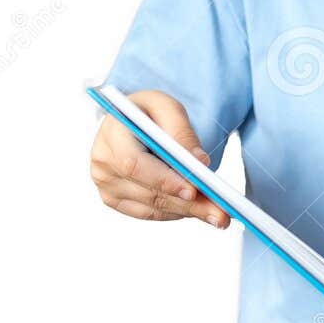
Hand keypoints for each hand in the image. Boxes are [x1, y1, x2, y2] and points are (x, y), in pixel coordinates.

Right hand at [89, 89, 228, 227]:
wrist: (133, 122)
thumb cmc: (151, 112)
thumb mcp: (168, 107)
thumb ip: (183, 132)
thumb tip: (200, 162)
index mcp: (111, 134)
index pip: (134, 164)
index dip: (164, 180)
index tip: (193, 191)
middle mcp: (103, 163)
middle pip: (148, 191)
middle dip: (187, 203)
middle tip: (220, 212)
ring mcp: (106, 186)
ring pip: (152, 206)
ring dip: (188, 212)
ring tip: (218, 215)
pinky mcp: (115, 200)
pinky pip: (149, 213)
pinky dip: (176, 212)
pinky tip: (198, 211)